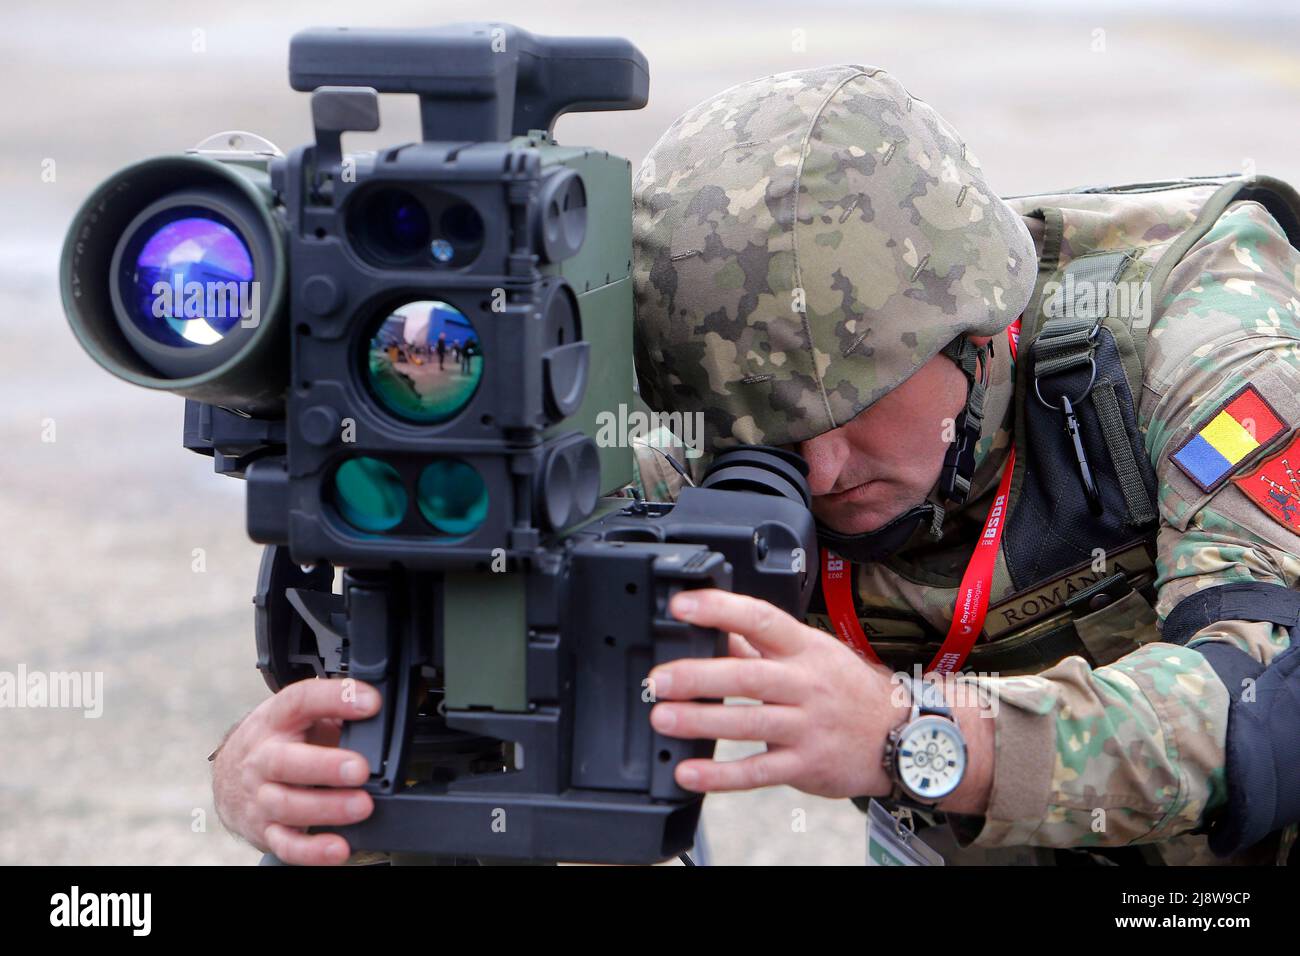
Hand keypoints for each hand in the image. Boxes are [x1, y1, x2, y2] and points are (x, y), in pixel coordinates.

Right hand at [211, 678, 381, 864]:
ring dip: (327, 808)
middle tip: (361, 769)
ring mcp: (261, 796)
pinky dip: (312, 850)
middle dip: (326, 766)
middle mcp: (263, 757)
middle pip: (287, 762)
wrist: (227, 778)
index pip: (301, 700)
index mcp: (276, 721)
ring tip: (362, 806)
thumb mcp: (299, 716)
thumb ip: (335, 711)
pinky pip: (287, 844)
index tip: (371, 703)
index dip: (336, 698)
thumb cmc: (275, 742)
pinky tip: (339, 848)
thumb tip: (383, 710)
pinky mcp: (265, 830)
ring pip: (288, 805)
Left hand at [647, 589, 906, 797]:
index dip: (720, 609)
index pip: (761, 618)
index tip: (681, 605)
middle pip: (748, 676)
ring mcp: (807, 726)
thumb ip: (759, 644)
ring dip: (701, 722)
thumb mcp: (810, 654)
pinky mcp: (805, 765)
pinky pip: (758, 772)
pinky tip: (688, 773)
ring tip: (662, 719)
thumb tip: (713, 625)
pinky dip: (720, 775)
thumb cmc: (845, 689)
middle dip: (698, 676)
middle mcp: (806, 684)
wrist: (899, 736)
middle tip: (658, 680)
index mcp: (804, 648)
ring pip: (749, 723)